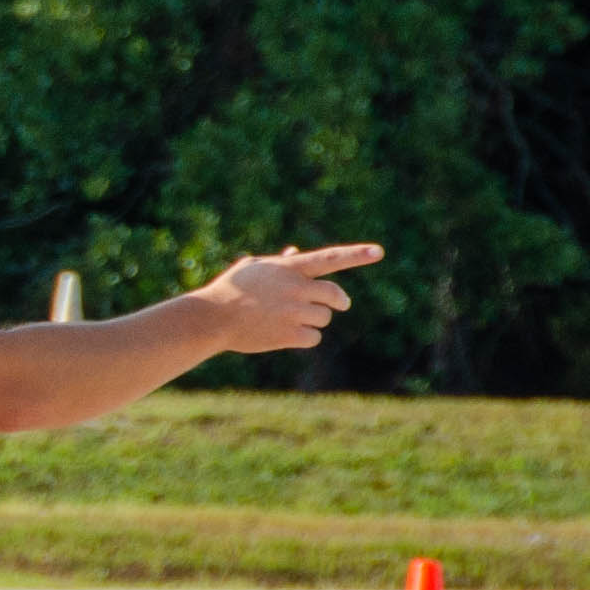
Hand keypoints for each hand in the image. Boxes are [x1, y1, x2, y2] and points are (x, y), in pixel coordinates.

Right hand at [192, 241, 386, 353]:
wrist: (211, 319)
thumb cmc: (230, 290)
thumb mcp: (253, 269)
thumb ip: (279, 263)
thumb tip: (295, 252)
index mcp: (289, 269)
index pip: (330, 259)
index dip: (356, 255)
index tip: (378, 252)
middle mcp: (296, 288)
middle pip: (335, 295)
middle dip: (338, 301)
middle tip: (340, 304)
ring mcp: (294, 312)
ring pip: (324, 318)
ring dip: (313, 320)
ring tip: (289, 320)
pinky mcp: (291, 334)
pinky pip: (313, 337)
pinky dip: (304, 337)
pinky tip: (284, 334)